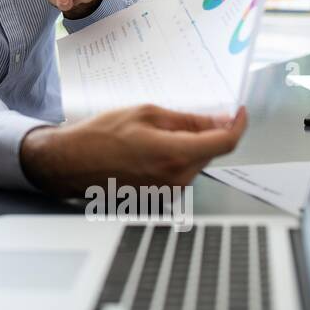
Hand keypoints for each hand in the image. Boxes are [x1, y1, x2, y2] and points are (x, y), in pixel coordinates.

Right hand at [19, 105, 247, 197]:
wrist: (70, 164)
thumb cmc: (99, 137)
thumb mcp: (145, 114)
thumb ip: (186, 119)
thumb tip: (216, 120)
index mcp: (175, 154)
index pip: (225, 142)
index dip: (238, 125)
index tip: (239, 112)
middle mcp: (177, 178)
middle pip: (211, 152)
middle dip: (207, 133)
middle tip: (187, 116)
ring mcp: (169, 191)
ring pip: (195, 162)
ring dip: (188, 145)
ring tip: (155, 133)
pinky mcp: (159, 197)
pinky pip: (180, 173)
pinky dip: (175, 157)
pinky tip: (149, 149)